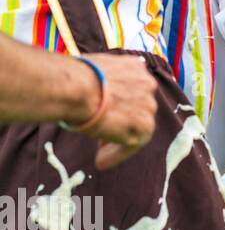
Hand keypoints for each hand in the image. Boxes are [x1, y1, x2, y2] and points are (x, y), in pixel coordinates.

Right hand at [73, 54, 157, 169]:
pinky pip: (132, 144)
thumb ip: (102, 75)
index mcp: (135, 67)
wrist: (76, 88)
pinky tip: (101, 162)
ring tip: (99, 154)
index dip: (120, 103)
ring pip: (137, 127)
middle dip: (122, 120)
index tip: (106, 113)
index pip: (134, 88)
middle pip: (138, 108)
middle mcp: (147, 84)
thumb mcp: (91, 68)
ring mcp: (148, 105)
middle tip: (103, 132)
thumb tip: (94, 83)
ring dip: (119, 140)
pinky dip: (116, 155)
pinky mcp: (143, 126)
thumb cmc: (72, 78)